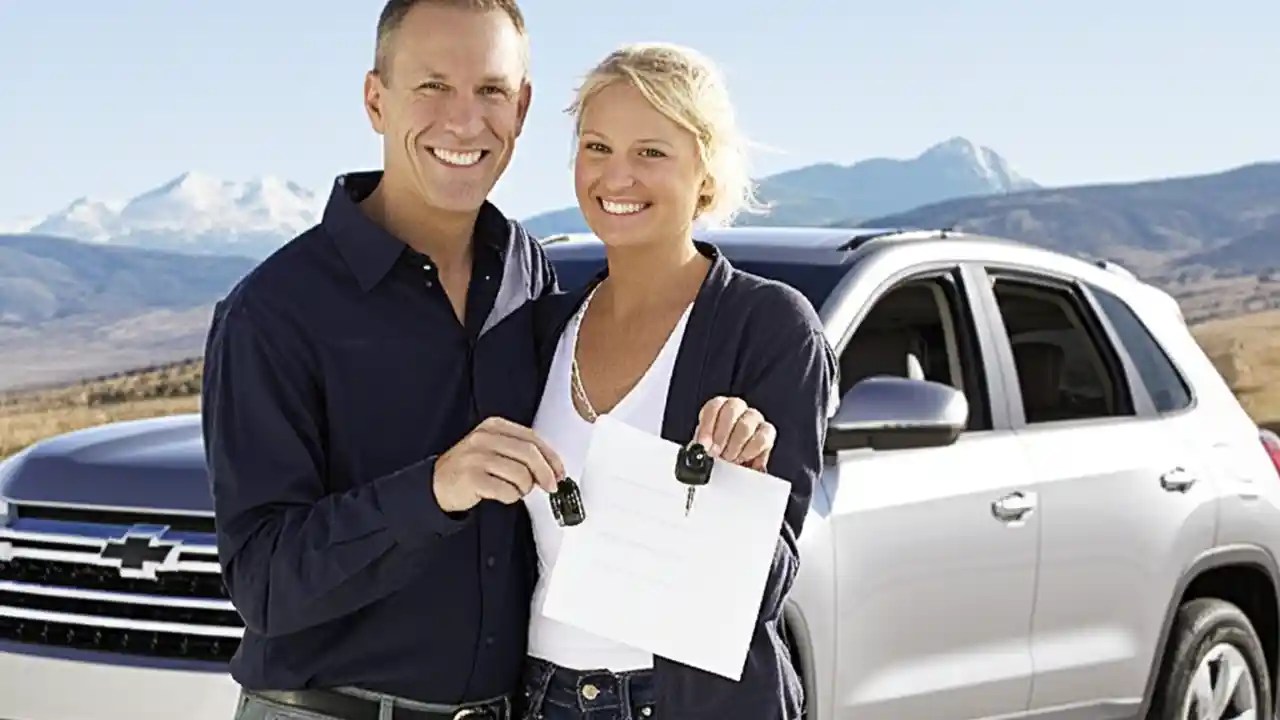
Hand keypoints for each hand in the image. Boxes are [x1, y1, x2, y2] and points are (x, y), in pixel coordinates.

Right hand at [433, 417, 564, 512]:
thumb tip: (550, 468)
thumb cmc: (470, 468)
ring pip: (520, 474)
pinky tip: (504, 495)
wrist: (436, 484)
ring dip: (525, 488)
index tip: (559, 471)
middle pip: (529, 454)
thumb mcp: (493, 449)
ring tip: (517, 490)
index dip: (550, 456)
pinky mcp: (472, 478)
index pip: (532, 438)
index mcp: (493, 426)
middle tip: (550, 486)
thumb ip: (519, 453)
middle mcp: (484, 438)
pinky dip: (511, 497)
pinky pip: (506, 490)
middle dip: (545, 473)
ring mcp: (476, 457)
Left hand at [694, 396, 775, 471]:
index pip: (714, 406)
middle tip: (717, 454)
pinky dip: (750, 452)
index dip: (707, 426)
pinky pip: (762, 438)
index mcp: (718, 407)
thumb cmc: (716, 452)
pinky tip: (744, 459)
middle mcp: (737, 408)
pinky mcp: (767, 432)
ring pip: (746, 425)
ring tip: (730, 459)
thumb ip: (702, 445)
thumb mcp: (704, 448)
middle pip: (732, 409)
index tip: (704, 445)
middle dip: (722, 436)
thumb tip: (701, 448)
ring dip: (735, 447)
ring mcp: (754, 418)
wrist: (729, 465)